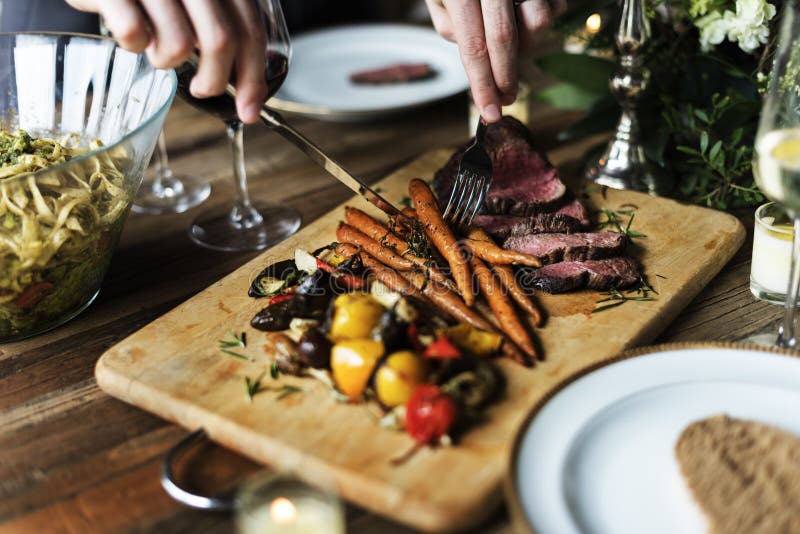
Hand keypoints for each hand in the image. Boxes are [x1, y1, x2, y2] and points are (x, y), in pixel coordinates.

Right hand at [67, 0, 266, 123]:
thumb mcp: (196, 1)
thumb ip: (224, 26)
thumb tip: (249, 85)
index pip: (250, 31)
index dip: (253, 78)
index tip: (248, 111)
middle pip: (221, 41)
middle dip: (214, 80)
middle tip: (202, 89)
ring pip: (179, 44)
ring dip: (168, 61)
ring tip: (156, 47)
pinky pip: (134, 34)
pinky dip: (133, 46)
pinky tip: (132, 35)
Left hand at [426, 0, 565, 121]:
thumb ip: (449, 25)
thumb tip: (473, 59)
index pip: (474, 47)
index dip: (483, 85)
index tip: (489, 113)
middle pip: (506, 40)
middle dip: (506, 77)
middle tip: (505, 100)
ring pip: (538, 23)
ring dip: (526, 42)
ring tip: (510, 33)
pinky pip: (555, 7)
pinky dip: (542, 15)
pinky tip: (525, 9)